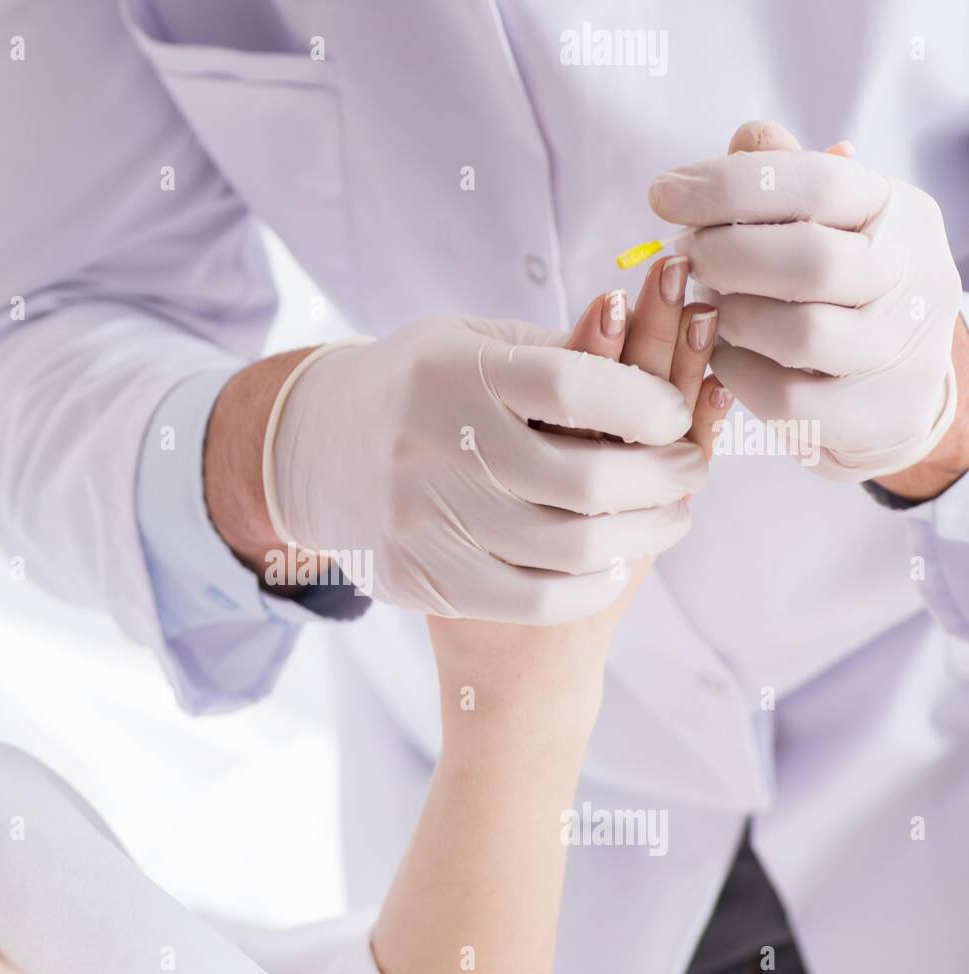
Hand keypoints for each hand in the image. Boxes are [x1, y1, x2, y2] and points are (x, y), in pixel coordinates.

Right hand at [427, 259, 729, 690]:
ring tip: (666, 517)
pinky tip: (611, 564)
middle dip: (662, 478)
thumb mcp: (473, 342)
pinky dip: (590, 587)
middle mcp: (431, 445)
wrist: (317, 448)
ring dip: (641, 536)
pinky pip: (531, 599)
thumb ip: (560, 352)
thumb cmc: (422, 386)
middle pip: (583, 480)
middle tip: (687, 471)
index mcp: (453, 371)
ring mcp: (419, 519)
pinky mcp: (416, 575)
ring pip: (568, 549)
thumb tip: (664, 351)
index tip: (674, 416)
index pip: (576, 389)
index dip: (648, 406)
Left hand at [649, 119, 963, 483]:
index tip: (662, 193)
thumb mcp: (825, 222)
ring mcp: (890, 351)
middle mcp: (908, 278)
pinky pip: (779, 394)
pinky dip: (735, 371)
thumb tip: (744, 138)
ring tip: (709, 307)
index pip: (818, 183)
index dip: (729, 185)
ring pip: (797, 334)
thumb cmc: (838, 290)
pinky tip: (722, 352)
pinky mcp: (862, 414)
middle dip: (726, 255)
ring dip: (731, 318)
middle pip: (809, 260)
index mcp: (896, 212)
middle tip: (685, 256)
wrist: (889, 388)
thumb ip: (784, 179)